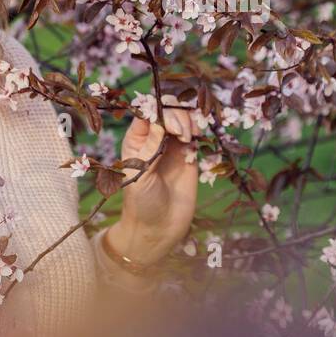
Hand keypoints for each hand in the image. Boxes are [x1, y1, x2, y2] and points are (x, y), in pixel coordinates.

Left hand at [111, 95, 198, 266]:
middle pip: (168, 110)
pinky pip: (197, 133)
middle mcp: (155, 138)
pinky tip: (196, 140)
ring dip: (189, 120)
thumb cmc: (141, 203)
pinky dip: (199, 130)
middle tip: (181, 133)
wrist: (159, 228)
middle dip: (176, 114)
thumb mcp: (139, 175)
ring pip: (184, 118)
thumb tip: (160, 122)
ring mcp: (173, 146)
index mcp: (136, 139)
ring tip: (188, 138)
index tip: (166, 122)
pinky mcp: (190, 156)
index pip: (147, 111)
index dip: (158, 109)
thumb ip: (150, 148)